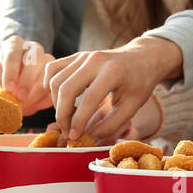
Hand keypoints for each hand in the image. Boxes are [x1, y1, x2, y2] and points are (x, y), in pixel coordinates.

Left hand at [0, 37, 54, 113]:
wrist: (14, 77)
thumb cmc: (3, 77)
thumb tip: (2, 98)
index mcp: (14, 45)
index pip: (13, 55)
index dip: (11, 72)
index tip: (8, 88)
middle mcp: (34, 49)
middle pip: (34, 61)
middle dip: (27, 81)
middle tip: (20, 98)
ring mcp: (48, 60)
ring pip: (46, 76)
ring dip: (34, 95)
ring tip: (23, 106)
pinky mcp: (58, 75)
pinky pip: (54, 88)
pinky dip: (44, 100)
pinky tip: (32, 106)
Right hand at [45, 37, 182, 139]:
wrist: (143, 58)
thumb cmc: (140, 83)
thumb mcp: (133, 106)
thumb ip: (112, 124)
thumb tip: (89, 136)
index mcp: (113, 71)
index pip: (88, 99)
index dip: (78, 121)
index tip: (74, 136)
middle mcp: (95, 60)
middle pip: (66, 89)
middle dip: (62, 114)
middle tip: (67, 131)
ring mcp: (84, 55)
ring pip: (56, 79)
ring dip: (56, 103)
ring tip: (68, 117)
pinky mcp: (77, 55)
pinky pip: (54, 68)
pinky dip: (50, 84)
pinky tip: (57, 98)